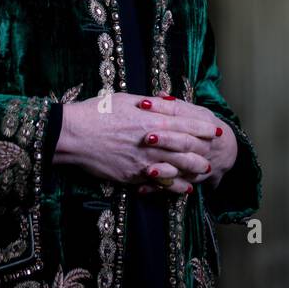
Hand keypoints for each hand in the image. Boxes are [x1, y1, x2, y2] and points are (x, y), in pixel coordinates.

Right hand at [54, 91, 220, 194]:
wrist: (74, 135)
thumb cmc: (96, 112)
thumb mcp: (124, 100)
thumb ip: (148, 104)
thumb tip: (165, 103)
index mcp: (150, 119)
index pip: (183, 123)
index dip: (200, 126)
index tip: (213, 128)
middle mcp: (150, 141)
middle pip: (184, 146)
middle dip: (202, 149)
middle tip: (214, 151)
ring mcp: (142, 160)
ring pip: (175, 166)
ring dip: (192, 168)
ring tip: (204, 169)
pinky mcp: (132, 175)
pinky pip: (159, 182)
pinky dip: (174, 185)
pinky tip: (184, 187)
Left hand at [135, 94, 238, 195]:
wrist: (226, 151)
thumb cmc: (205, 127)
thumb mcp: (197, 112)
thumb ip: (177, 106)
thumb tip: (159, 94)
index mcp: (202, 123)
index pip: (180, 113)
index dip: (162, 108)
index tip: (143, 104)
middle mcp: (201, 144)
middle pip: (183, 141)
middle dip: (166, 139)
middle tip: (147, 137)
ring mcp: (197, 164)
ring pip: (181, 167)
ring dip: (164, 169)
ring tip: (148, 170)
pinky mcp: (189, 179)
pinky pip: (174, 186)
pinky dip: (158, 188)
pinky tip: (141, 189)